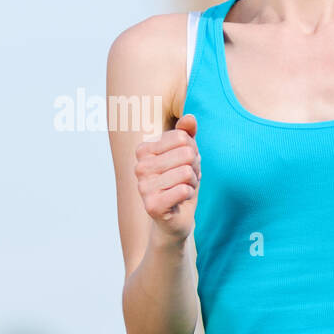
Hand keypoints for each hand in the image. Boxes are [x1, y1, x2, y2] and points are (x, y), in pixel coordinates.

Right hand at [134, 113, 199, 240]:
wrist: (176, 216)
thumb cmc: (180, 181)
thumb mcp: (187, 154)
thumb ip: (187, 133)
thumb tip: (189, 117)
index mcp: (143, 150)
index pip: (182, 137)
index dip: (192, 151)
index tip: (184, 164)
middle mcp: (139, 167)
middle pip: (186, 153)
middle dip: (194, 168)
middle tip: (186, 179)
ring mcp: (143, 187)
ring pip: (186, 172)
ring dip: (192, 183)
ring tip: (182, 189)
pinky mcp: (151, 205)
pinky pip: (183, 190)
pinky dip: (188, 195)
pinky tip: (180, 200)